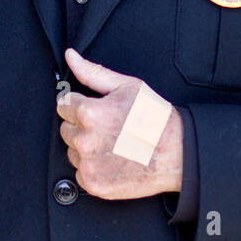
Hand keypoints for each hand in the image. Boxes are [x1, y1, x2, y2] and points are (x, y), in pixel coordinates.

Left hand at [56, 47, 182, 199]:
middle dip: (82, 126)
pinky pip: (80, 173)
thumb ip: (93, 72)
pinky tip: (111, 160)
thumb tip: (71, 56)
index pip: (64, 106)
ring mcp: (89, 165)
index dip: (79, 105)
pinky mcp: (94, 184)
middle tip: (108, 127)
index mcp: (89, 113)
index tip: (95, 110)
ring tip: (112, 143)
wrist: (177, 154)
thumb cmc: (155, 119)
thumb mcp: (127, 86)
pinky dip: (92, 168)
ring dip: (85, 147)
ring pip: (72, 151)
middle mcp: (85, 140)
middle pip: (66, 129)